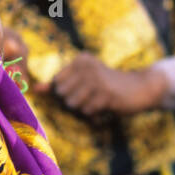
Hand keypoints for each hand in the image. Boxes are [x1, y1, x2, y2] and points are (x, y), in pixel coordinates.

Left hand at [50, 53, 165, 114]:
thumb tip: (34, 90)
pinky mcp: (106, 94)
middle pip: (62, 95)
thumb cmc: (107, 87)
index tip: (84, 90)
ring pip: (73, 105)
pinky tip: (106, 106)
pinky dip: (94, 114)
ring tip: (98, 102)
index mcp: (80, 60)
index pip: (56, 84)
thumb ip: (57, 85)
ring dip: (85, 109)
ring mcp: (97, 79)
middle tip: (92, 97)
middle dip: (75, 102)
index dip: (66, 94)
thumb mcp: (83, 81)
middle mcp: (87, 66)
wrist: (140, 88)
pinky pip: (87, 112)